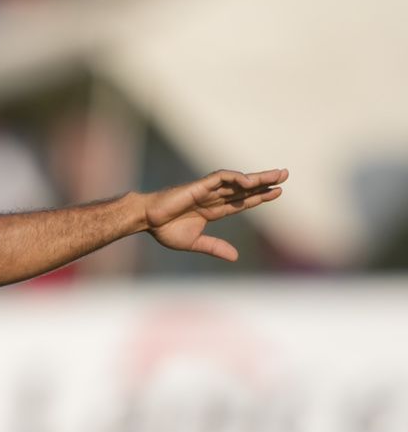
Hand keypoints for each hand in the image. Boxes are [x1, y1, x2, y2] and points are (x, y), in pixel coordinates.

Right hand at [143, 168, 287, 260]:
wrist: (146, 220)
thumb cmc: (164, 230)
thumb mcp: (194, 242)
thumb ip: (214, 247)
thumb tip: (235, 257)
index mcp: (213, 210)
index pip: (241, 201)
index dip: (259, 197)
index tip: (278, 192)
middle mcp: (213, 197)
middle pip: (244, 188)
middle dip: (265, 182)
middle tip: (285, 175)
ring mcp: (208, 190)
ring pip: (238, 181)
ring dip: (258, 177)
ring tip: (278, 174)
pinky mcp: (200, 185)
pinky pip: (221, 177)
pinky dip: (236, 177)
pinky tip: (249, 181)